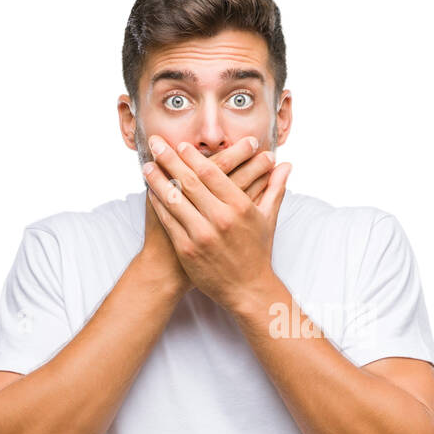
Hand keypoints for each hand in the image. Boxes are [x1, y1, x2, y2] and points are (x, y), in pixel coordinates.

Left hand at [142, 133, 290, 307]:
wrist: (246, 289)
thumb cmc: (257, 252)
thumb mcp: (268, 219)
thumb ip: (275, 188)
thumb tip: (287, 165)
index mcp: (240, 206)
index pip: (212, 173)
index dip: (193, 157)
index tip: (180, 144)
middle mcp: (220, 218)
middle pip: (189, 182)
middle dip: (170, 160)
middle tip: (155, 143)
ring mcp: (201, 235)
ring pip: (175, 200)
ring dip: (158, 181)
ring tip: (146, 166)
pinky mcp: (187, 250)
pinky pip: (168, 222)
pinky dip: (158, 206)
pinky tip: (150, 194)